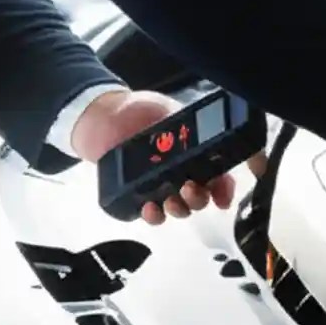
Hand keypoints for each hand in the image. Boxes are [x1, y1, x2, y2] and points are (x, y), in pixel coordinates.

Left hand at [70, 90, 237, 225]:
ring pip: (179, 208)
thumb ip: (186, 125)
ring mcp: (160, 185)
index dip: (223, 188)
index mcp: (194, 152)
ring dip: (180, 209)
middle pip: (200, 196)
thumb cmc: (136, 109)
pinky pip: (151, 212)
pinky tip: (149, 208)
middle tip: (190, 189)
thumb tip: (202, 135)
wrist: (101, 116)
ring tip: (170, 201)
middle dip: (200, 199)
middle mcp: (181, 172)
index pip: (217, 174)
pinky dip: (154, 215)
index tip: (222, 197)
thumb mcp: (168, 110)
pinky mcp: (138, 195)